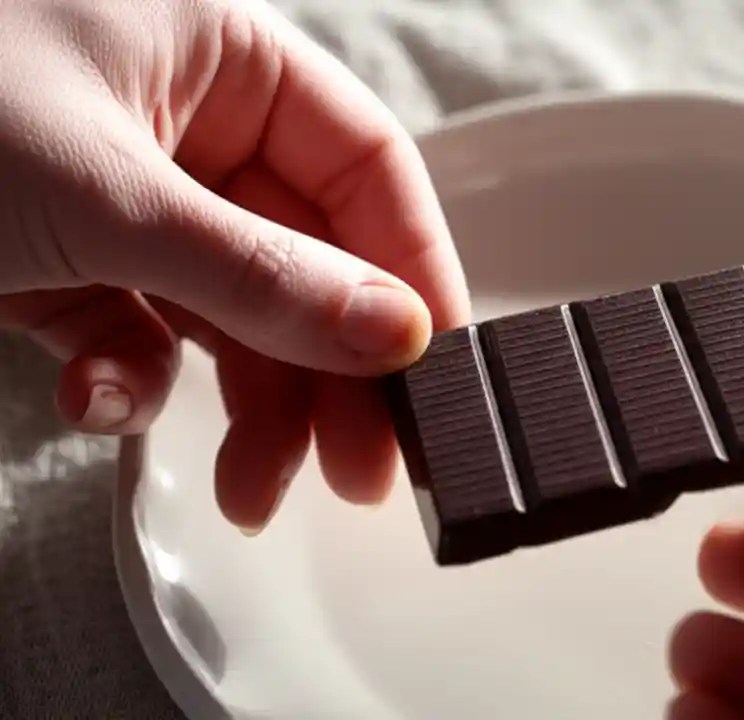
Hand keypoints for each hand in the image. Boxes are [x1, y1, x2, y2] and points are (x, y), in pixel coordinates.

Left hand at [0, 0, 468, 531]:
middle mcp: (187, 123)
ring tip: (254, 488)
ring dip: (246, 402)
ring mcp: (128, 197)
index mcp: (219, 56)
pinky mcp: (68, 262)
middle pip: (310, 254)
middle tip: (360, 468)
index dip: (410, 266)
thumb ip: (264, 275)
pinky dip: (132, 384)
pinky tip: (99, 405)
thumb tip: (392, 334)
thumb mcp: (108, 197)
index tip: (432, 368)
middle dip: (331, 366)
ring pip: (236, 310)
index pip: (364, 163)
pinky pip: (144, 332)